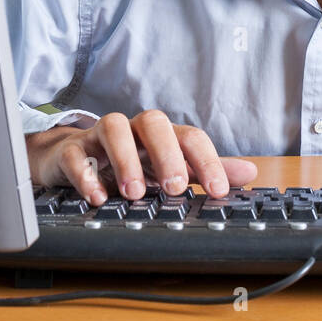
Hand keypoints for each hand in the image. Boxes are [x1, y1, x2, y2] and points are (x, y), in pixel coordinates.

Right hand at [25, 109, 257, 205]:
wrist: (73, 159)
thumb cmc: (130, 163)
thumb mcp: (169, 167)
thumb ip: (205, 170)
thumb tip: (249, 173)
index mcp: (162, 135)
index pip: (190, 137)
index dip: (207, 161)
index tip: (218, 190)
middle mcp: (134, 129)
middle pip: (154, 122)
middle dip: (167, 154)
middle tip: (175, 188)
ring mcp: (101, 136)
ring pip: (113, 128)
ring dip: (126, 159)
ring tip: (135, 194)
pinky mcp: (72, 150)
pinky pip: (77, 155)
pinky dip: (86, 175)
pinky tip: (97, 198)